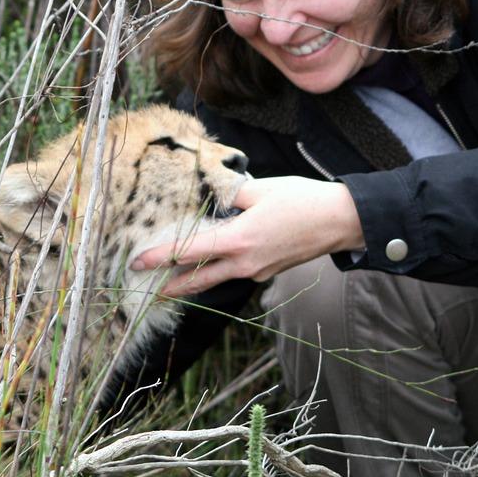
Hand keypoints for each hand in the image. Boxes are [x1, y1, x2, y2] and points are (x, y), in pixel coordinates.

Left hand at [130, 176, 364, 296]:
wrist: (340, 221)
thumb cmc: (302, 200)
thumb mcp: (260, 189)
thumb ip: (230, 194)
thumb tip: (213, 197)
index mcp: (238, 240)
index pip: (188, 252)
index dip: (160, 257)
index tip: (137, 263)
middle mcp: (244, 262)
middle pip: (198, 279)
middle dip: (172, 284)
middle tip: (149, 288)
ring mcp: (257, 271)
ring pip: (217, 279)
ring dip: (194, 281)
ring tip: (173, 282)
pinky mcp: (268, 271)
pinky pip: (236, 274)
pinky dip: (218, 273)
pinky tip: (212, 265)